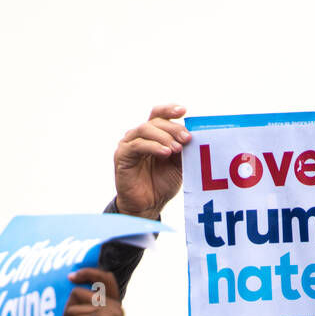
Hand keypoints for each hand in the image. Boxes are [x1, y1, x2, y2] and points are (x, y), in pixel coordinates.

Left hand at [60, 268, 123, 315]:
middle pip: (77, 292)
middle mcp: (115, 308)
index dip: (87, 273)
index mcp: (115, 307)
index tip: (70, 277)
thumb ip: (86, 309)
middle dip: (67, 311)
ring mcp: (110, 314)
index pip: (105, 278)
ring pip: (71, 309)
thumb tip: (68, 289)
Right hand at [114, 104, 189, 219]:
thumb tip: (192, 135)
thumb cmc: (162, 184)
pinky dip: (153, 146)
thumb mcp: (177, 164)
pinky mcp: (122, 156)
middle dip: (173, 128)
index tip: (184, 111)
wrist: (148, 205)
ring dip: (164, 137)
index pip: (158, 115)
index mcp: (152, 135)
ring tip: (177, 149)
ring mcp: (129, 144)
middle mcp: (138, 136)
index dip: (169, 110)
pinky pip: (137, 145)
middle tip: (187, 139)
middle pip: (155, 121)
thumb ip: (182, 149)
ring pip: (145, 129)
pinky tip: (165, 153)